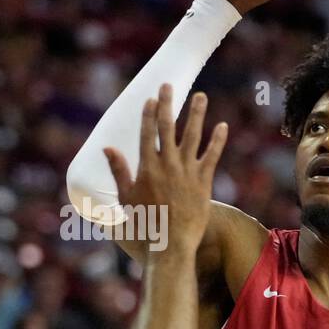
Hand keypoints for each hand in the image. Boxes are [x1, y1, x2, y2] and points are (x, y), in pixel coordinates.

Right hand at [103, 85, 226, 255]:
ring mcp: (187, 171)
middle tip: (169, 85)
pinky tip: (222, 126)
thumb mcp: (125, 197)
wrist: (170, 242)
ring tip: (201, 96)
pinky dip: (218, 140)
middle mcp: (167, 164)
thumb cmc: (145, 222)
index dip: (148, 113)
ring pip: (193, 135)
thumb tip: (106, 149)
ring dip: (196, 114)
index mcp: (147, 167)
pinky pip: (212, 155)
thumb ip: (118, 170)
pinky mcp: (204, 181)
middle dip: (167, 104)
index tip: (150, 98)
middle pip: (167, 127)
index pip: (146, 133)